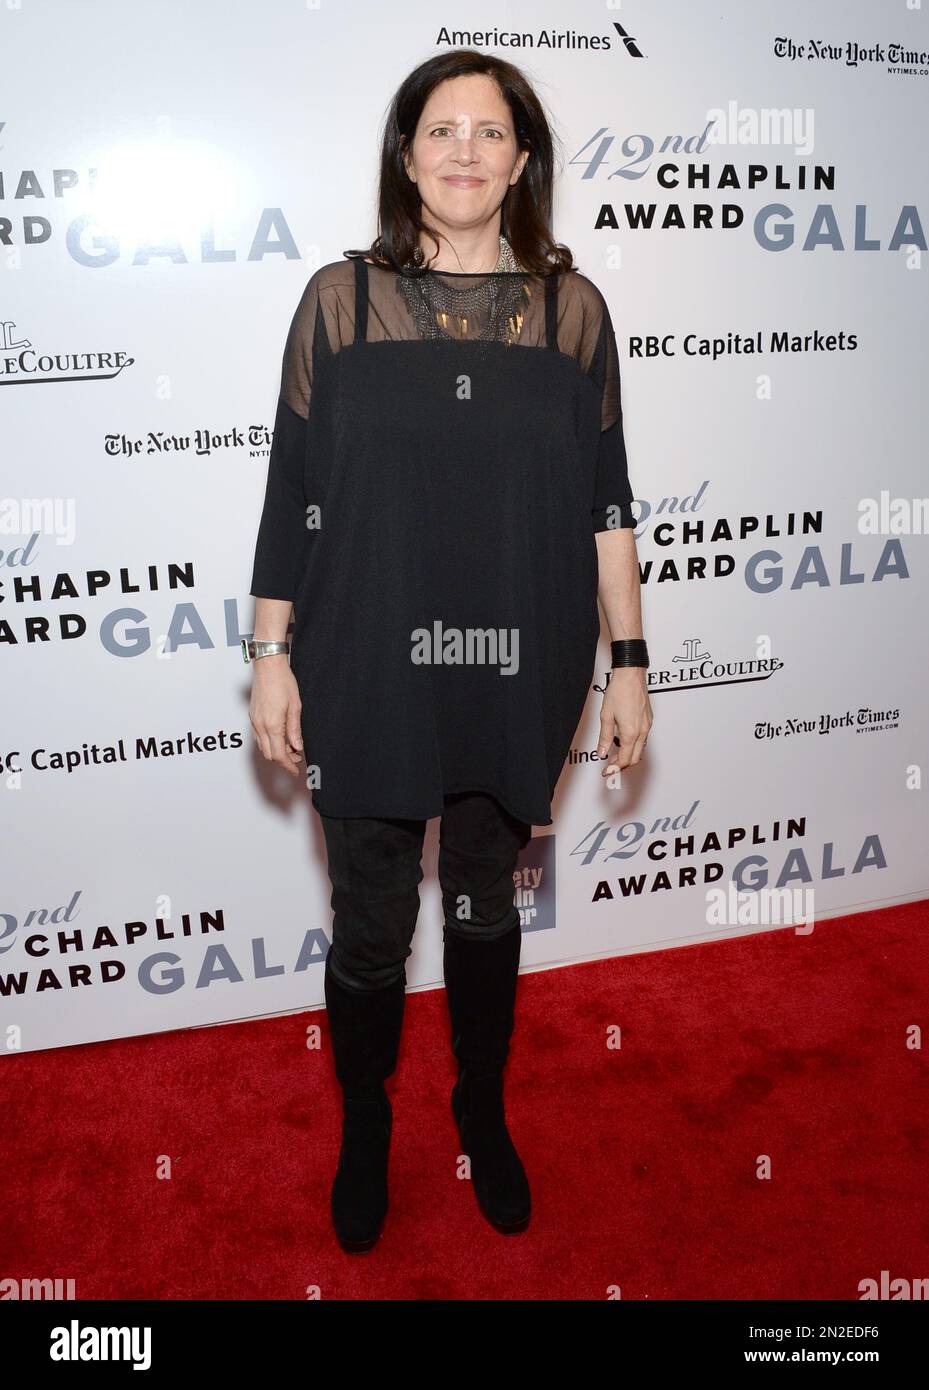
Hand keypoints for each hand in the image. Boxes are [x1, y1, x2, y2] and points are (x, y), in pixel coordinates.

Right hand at [249, 658, 303, 778]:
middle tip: (297, 757)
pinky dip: (269, 742)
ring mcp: (254, 721)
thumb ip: (295, 729)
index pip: (279, 754)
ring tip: (291, 746)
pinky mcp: (252, 716)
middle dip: (283, 760)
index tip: (296, 770)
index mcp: (272, 724)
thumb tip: (297, 747)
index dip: (288, 766)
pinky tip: (280, 737)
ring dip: (276, 751)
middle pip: (269, 754)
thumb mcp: (295, 706)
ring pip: (263, 747)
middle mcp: (260, 725)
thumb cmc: (283, 682)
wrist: (268, 666)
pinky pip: (258, 737)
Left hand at [597, 666, 651, 776]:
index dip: (614, 769)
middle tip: (609, 766)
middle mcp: (642, 731)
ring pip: (640, 749)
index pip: (625, 760)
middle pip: (635, 758)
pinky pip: (642, 739)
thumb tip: (602, 752)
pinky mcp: (648, 720)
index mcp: (631, 733)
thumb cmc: (619, 691)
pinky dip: (633, 745)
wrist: (631, 675)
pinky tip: (623, 740)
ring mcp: (647, 725)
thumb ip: (605, 737)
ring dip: (628, 755)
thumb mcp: (606, 716)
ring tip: (614, 753)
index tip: (605, 772)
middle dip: (622, 765)